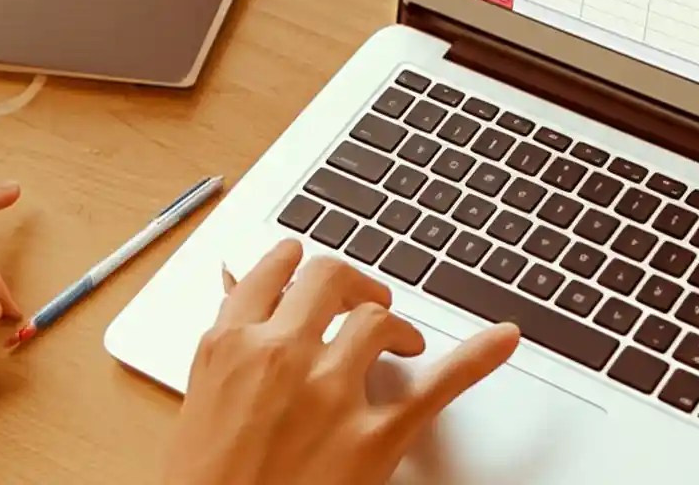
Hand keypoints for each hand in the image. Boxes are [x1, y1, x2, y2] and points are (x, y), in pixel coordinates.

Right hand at [164, 240, 521, 484]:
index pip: (271, 274)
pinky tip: (503, 338)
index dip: (293, 263)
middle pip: (330, 279)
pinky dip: (479, 357)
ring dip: (394, 322)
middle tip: (361, 298)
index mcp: (230, 348)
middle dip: (351, 283)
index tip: (303, 261)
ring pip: (378, 318)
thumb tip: (240, 293)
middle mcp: (283, 357)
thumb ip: (227, 351)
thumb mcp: (196, 408)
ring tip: (401, 340)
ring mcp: (332, 393)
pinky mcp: (376, 436)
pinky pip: (439, 384)